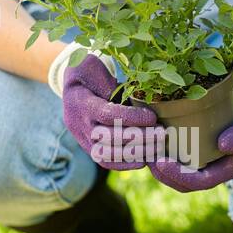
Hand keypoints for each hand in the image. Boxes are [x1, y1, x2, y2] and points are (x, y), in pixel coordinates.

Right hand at [62, 55, 161, 170]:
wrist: (71, 85)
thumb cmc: (89, 72)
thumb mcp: (97, 68)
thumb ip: (111, 83)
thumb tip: (137, 98)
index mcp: (80, 101)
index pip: (106, 114)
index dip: (131, 118)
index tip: (152, 117)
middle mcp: (78, 124)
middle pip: (109, 137)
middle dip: (138, 137)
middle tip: (161, 133)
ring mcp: (82, 138)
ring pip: (107, 153)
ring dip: (135, 152)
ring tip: (157, 146)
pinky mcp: (88, 148)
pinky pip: (105, 162)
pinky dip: (124, 163)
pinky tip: (144, 160)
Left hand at [149, 112, 232, 191]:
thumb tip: (222, 145)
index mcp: (226, 170)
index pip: (198, 182)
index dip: (177, 176)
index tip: (160, 162)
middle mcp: (211, 169)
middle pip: (180, 181)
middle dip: (160, 172)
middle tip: (144, 155)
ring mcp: (200, 160)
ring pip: (173, 171)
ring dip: (155, 163)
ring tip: (141, 148)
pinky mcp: (191, 148)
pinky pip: (170, 155)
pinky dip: (157, 150)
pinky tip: (145, 138)